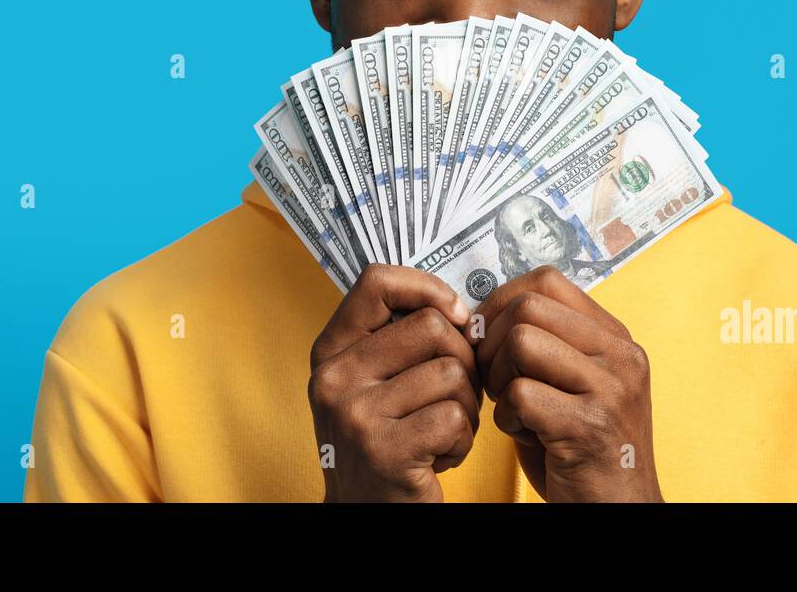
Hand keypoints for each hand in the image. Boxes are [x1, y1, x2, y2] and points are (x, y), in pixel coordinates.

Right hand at [308, 264, 481, 501]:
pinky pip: (455, 418)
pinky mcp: (384, 450)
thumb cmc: (384, 440)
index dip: (427, 289)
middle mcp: (333, 377)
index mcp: (330, 350)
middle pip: (432, 328)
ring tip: (442, 430)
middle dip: (463, 361)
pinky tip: (440, 456)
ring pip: (452, 374)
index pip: (377, 282)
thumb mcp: (372, 382)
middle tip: (454, 395)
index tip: (454, 316)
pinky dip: (463, 440)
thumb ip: (401, 339)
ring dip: (466, 408)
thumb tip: (460, 308)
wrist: (366, 513)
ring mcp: (355, 414)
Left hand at [473, 266, 662, 501]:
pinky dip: (507, 417)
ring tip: (514, 407)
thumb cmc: (585, 448)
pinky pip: (520, 394)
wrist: (620, 510)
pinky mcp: (589, 427)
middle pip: (528, 306)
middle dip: (492, 342)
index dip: (502, 301)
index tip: (488, 335)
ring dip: (499, 378)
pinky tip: (526, 434)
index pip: (547, 280)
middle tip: (495, 379)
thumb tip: (483, 314)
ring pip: (522, 343)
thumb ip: (548, 343)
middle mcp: (620, 355)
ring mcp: (610, 389)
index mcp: (615, 338)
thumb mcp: (578, 382)